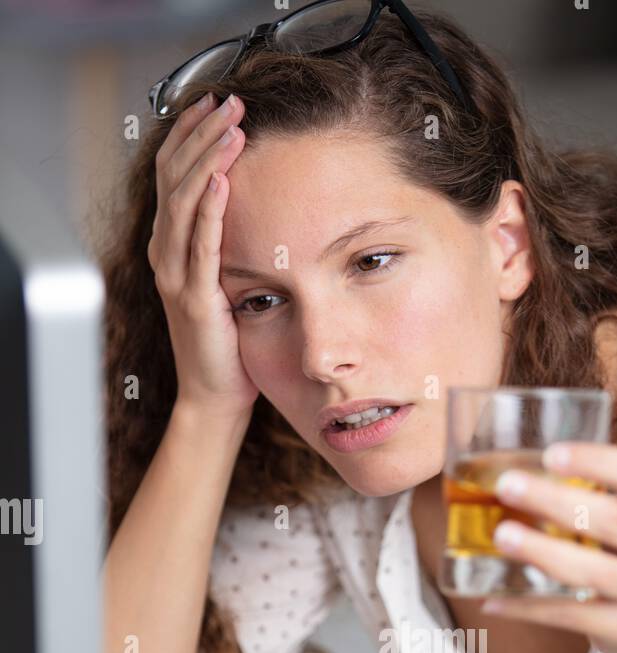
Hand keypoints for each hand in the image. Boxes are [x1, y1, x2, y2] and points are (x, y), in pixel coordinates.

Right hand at [148, 90, 259, 419]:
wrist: (214, 396)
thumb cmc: (228, 344)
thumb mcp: (227, 282)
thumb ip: (230, 246)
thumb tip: (258, 208)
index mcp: (172, 246)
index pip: (173, 174)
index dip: (190, 134)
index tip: (214, 102)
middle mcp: (166, 254)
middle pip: (174, 175)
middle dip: (201, 133)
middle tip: (230, 101)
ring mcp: (176, 274)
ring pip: (183, 200)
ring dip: (208, 157)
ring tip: (232, 127)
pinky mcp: (193, 295)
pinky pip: (199, 243)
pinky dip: (208, 207)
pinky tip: (221, 178)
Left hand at [481, 443, 616, 652]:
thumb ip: (595, 494)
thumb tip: (517, 473)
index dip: (597, 461)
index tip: (550, 456)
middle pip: (615, 518)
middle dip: (556, 501)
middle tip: (508, 487)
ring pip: (596, 571)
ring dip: (542, 552)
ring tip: (502, 537)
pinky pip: (576, 616)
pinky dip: (531, 607)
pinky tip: (496, 597)